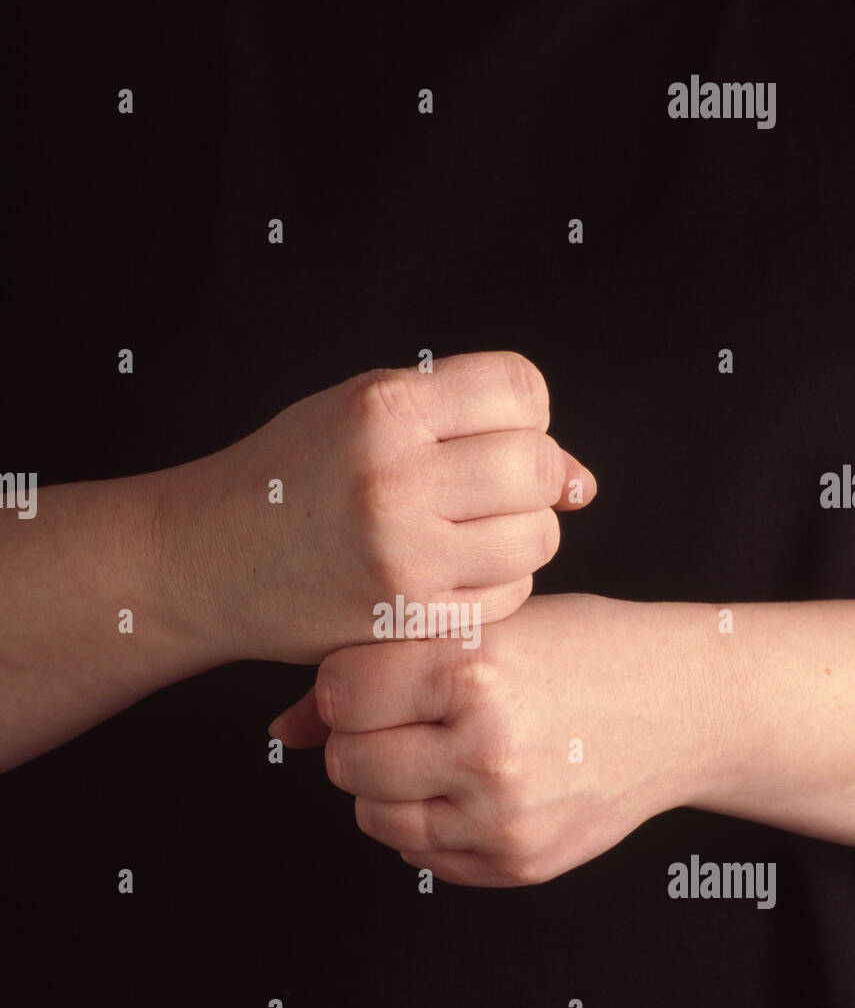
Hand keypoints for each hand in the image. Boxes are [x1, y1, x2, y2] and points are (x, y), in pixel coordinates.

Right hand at [153, 352, 595, 663]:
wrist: (210, 558)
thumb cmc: (292, 477)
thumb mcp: (360, 413)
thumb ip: (466, 424)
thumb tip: (582, 479)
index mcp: (383, 408)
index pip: (522, 389)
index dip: (524, 412)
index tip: (496, 435)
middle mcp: (396, 478)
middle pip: (539, 465)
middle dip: (533, 476)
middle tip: (491, 491)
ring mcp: (404, 554)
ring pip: (538, 537)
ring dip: (521, 535)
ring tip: (469, 534)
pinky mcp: (408, 618)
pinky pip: (509, 596)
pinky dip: (496, 585)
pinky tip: (451, 574)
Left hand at [273, 594, 718, 885]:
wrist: (684, 706)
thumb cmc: (581, 649)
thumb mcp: (488, 628)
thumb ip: (380, 670)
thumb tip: (284, 730)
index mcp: (475, 667)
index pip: (342, 693)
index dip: (349, 685)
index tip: (375, 680)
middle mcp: (487, 746)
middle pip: (349, 763)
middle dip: (363, 739)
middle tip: (406, 718)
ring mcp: (504, 815)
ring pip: (375, 817)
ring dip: (388, 787)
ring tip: (437, 752)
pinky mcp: (520, 862)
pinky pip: (423, 856)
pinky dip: (429, 824)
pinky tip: (469, 787)